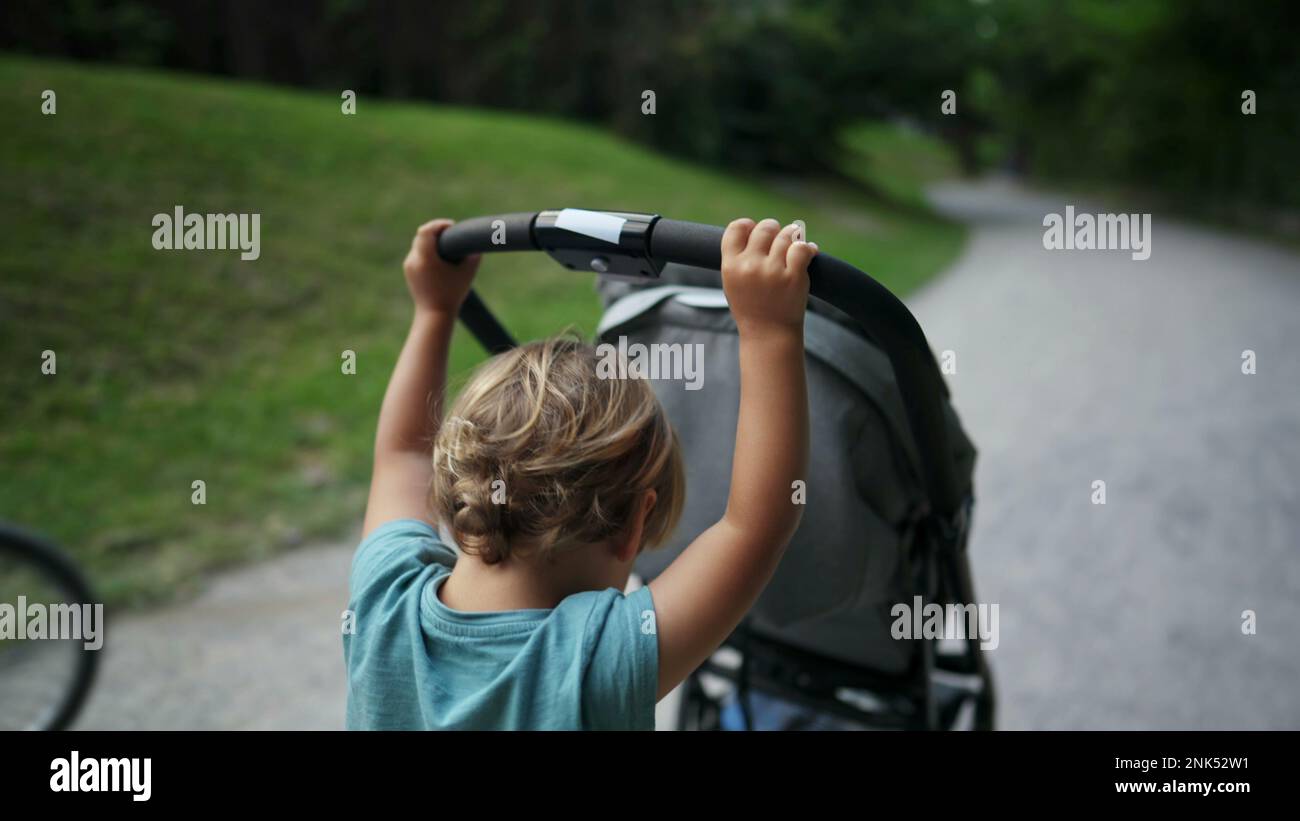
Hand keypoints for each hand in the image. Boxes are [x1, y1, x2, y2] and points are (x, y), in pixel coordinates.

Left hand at [402, 219, 480, 316]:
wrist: (434, 315)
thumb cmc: (453, 294)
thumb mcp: (468, 273)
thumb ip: (474, 255)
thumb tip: (478, 243)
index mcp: (426, 258)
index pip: (426, 230)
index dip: (439, 224)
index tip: (452, 227)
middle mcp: (414, 260)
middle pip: (422, 235)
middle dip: (436, 232)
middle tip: (451, 235)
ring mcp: (409, 266)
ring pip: (419, 244)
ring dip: (431, 242)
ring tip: (447, 248)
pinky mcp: (408, 271)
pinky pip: (417, 254)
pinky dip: (427, 252)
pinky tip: (439, 259)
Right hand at [720, 218, 816, 334]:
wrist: (768, 334)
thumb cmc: (750, 307)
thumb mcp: (732, 283)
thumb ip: (738, 257)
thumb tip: (754, 228)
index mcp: (731, 266)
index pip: (736, 228)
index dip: (748, 225)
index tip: (755, 231)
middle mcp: (750, 266)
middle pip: (764, 228)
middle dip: (773, 228)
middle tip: (778, 236)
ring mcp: (773, 271)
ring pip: (785, 235)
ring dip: (792, 235)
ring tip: (795, 241)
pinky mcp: (793, 277)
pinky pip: (802, 248)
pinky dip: (808, 247)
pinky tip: (809, 251)